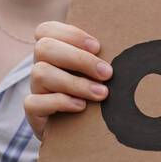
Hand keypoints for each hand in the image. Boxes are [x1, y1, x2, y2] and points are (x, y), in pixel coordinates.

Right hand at [24, 21, 109, 140]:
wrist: (83, 131)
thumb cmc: (98, 94)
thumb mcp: (101, 74)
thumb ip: (104, 60)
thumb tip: (127, 50)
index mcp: (55, 51)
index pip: (47, 30)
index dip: (70, 34)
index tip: (97, 46)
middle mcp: (41, 66)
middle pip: (44, 48)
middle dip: (79, 58)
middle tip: (107, 73)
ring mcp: (36, 89)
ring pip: (40, 73)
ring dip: (75, 82)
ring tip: (102, 94)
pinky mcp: (34, 112)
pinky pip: (33, 102)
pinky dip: (60, 102)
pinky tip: (81, 106)